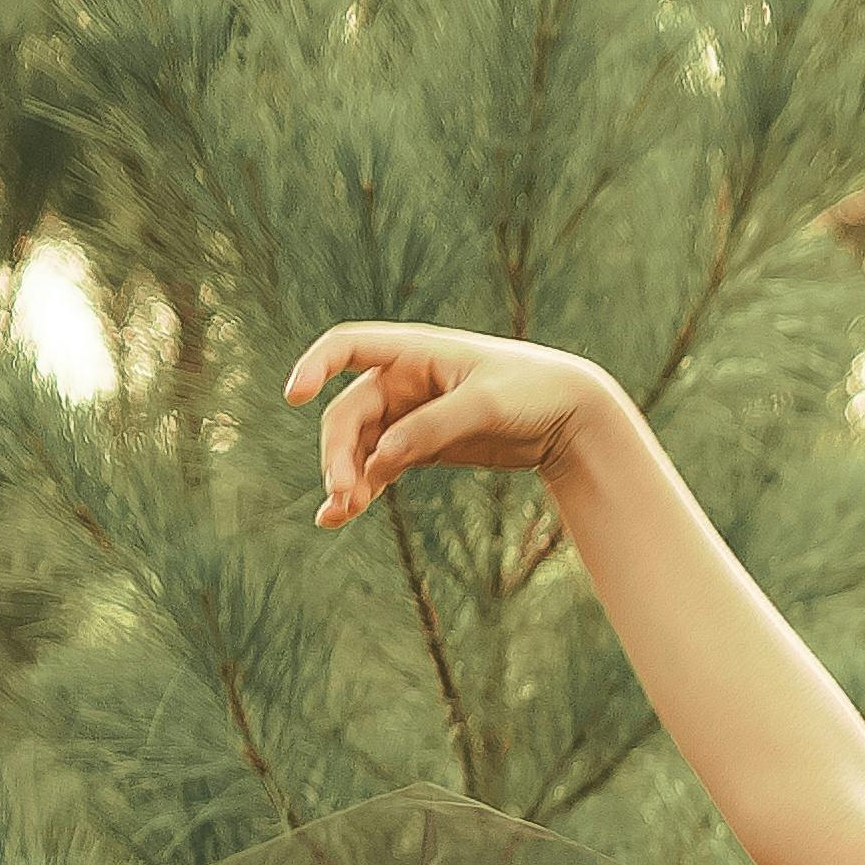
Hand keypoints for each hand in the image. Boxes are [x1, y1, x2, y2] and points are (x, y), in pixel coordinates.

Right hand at [284, 320, 613, 525]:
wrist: (570, 415)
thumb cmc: (532, 391)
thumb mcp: (486, 405)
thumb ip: (433, 427)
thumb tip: (382, 456)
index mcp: (415, 352)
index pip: (347, 347)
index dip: (315, 365)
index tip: (294, 395)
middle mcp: (404, 381)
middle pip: (349, 412)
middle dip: (338, 449)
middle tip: (341, 489)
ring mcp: (409, 416)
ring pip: (360, 446)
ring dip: (345, 476)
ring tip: (339, 512)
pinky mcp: (421, 447)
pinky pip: (379, 468)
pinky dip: (362, 490)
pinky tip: (340, 517)